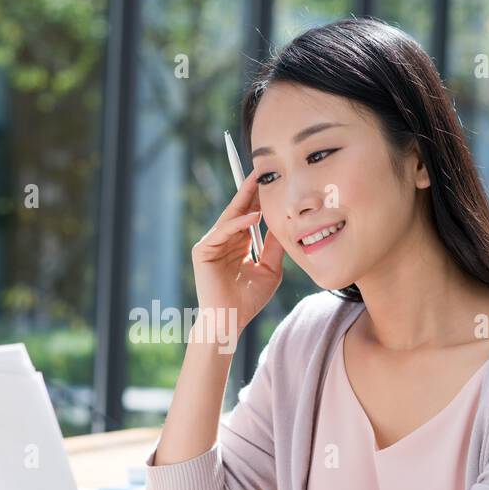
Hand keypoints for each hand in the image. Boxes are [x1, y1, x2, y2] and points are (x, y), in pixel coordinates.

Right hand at [191, 169, 285, 334]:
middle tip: (262, 170)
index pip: (248, 215)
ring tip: (259, 182)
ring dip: (245, 200)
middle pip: (238, 210)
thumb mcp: (270, 269)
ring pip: (231, 217)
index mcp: (238, 244)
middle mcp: (223, 241)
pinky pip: (223, 231)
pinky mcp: (203, 250)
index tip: (272, 181)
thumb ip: (274, 247)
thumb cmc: (249, 300)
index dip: (259, 199)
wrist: (230, 320)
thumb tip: (285, 224)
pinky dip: (239, 223)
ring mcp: (211, 244)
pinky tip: (255, 216)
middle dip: (250, 190)